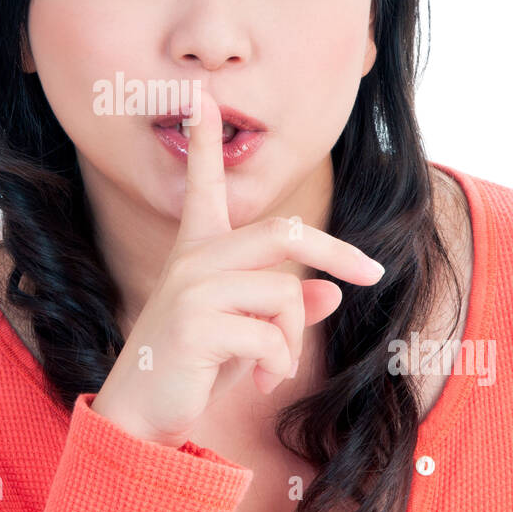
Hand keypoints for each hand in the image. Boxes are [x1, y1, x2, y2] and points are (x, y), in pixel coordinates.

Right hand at [91, 85, 385, 447]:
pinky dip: (277, 366)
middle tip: (370, 274)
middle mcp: (194, 260)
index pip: (203, 185)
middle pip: (284, 232)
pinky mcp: (195, 323)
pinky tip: (256, 383)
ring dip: (294, 341)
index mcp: (199, 253)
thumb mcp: (248, 335)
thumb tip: (332, 292)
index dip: (204, 140)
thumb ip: (287, 309)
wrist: (142, 415)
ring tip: (272, 369)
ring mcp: (192, 289)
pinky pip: (271, 336)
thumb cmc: (195, 368)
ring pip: (285, 293)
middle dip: (336, 250)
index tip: (201, 96)